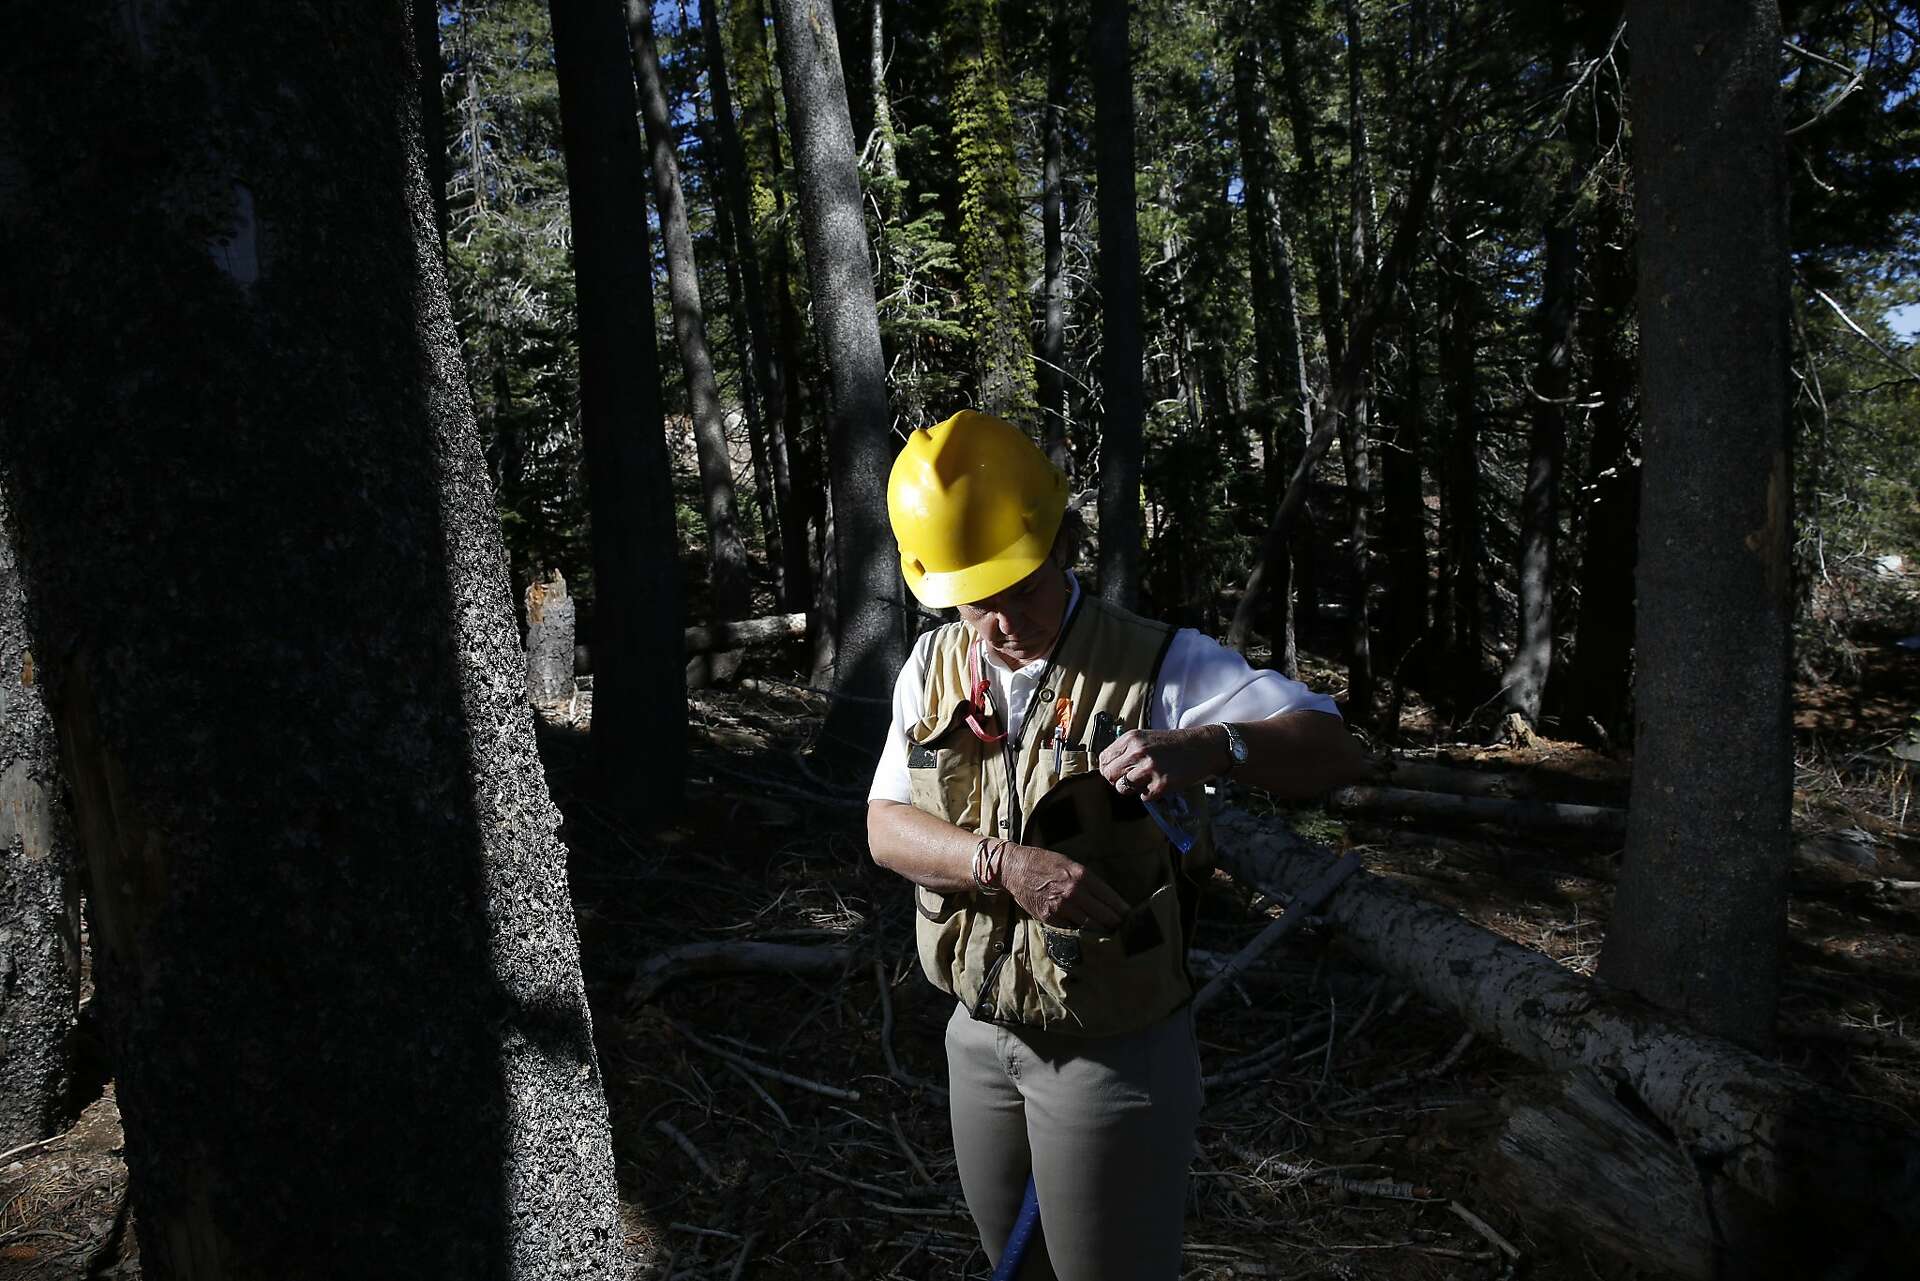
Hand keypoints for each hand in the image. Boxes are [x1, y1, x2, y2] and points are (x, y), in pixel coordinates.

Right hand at [1001, 843, 1128, 930]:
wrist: (1015, 868)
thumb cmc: (1044, 862)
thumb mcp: (1070, 864)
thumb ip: (1088, 881)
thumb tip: (1106, 899)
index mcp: (1082, 876)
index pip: (1111, 898)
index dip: (1123, 910)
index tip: (1130, 917)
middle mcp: (1074, 892)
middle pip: (1105, 916)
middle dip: (1115, 923)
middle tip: (1123, 929)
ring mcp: (1061, 907)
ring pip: (1090, 926)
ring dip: (1101, 931)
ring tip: (1109, 935)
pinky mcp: (1050, 918)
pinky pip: (1071, 930)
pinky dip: (1080, 933)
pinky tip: (1087, 935)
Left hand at [1098, 726, 1225, 801]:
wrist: (1203, 747)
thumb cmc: (1173, 744)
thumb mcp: (1146, 738)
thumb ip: (1127, 750)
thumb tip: (1107, 768)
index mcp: (1132, 738)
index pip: (1103, 759)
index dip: (1109, 768)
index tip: (1118, 771)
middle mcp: (1138, 751)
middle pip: (1109, 775)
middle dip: (1117, 780)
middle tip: (1130, 780)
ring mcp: (1149, 768)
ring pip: (1122, 788)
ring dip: (1132, 789)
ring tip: (1146, 782)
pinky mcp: (1161, 784)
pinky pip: (1143, 797)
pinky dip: (1150, 794)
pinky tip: (1160, 784)